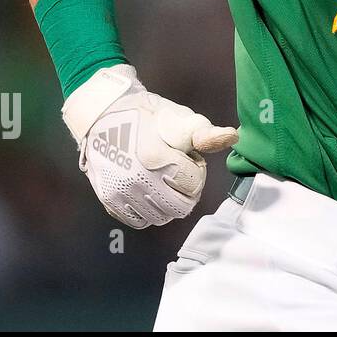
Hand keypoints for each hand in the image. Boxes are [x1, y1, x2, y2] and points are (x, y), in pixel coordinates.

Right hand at [61, 64, 237, 228]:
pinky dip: (148, 211)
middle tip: (179, 172)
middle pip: (180, 207)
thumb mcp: (179, 118)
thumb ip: (205, 134)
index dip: (197, 171)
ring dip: (168, 202)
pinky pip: (139, 221)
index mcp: (156, 157)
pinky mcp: (109, 200)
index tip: (189, 158)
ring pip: (161, 217)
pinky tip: (148, 190)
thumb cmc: (147, 117)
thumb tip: (232, 136)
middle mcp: (136, 179)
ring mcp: (120, 192)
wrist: (104, 115)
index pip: (193, 184)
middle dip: (187, 191)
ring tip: (161, 178)